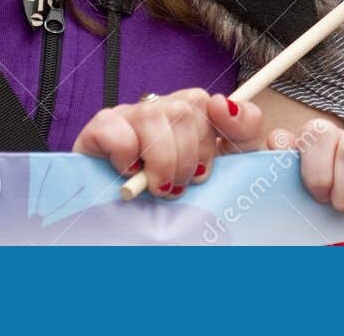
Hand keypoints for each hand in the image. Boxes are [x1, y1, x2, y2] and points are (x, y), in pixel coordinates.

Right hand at [73, 89, 266, 196]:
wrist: (135, 243)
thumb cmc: (184, 207)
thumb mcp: (228, 171)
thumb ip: (244, 132)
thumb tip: (226, 103)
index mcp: (189, 118)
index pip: (205, 101)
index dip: (216, 132)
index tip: (208, 169)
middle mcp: (159, 111)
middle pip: (184, 107)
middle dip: (189, 157)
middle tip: (181, 187)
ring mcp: (128, 118)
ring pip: (153, 114)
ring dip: (162, 160)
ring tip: (159, 188)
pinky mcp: (98, 131)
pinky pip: (115, 127)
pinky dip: (126, 156)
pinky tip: (130, 175)